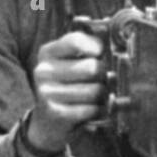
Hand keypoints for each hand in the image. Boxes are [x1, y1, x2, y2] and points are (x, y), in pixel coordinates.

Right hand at [26, 30, 107, 151]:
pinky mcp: (56, 114)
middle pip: (92, 68)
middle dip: (104, 75)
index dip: (95, 46)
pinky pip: (92, 109)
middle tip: (102, 79)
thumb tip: (112, 36)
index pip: (76, 41)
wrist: (49, 121)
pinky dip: (98, 110)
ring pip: (95, 91)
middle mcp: (44, 71)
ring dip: (103, 95)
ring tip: (97, 95)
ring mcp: (48, 93)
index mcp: (48, 53)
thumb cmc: (68, 84)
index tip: (100, 52)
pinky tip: (92, 109)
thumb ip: (87, 46)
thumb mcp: (70, 61)